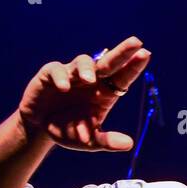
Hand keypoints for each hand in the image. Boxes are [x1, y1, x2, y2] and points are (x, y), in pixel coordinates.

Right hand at [17, 36, 151, 151]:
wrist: (41, 129)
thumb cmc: (70, 130)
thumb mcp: (89, 141)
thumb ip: (107, 141)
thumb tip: (129, 144)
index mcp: (104, 92)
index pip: (122, 77)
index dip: (133, 66)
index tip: (146, 54)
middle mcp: (90, 80)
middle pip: (109, 62)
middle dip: (122, 52)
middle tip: (136, 42)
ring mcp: (71, 75)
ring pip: (83, 62)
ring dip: (87, 68)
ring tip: (89, 80)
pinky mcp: (49, 75)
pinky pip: (56, 70)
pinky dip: (61, 77)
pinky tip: (64, 87)